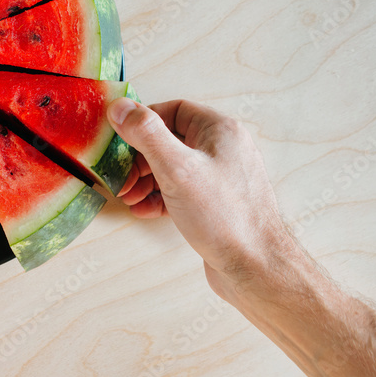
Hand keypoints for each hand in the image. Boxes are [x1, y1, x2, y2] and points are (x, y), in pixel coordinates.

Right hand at [106, 98, 289, 288]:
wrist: (255, 268)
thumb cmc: (223, 216)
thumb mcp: (176, 169)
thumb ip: (147, 135)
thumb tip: (120, 107)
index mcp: (220, 131)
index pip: (174, 110)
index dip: (143, 123)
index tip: (119, 137)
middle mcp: (223, 149)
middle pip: (170, 140)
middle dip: (140, 158)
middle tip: (120, 176)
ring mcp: (221, 177)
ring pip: (173, 167)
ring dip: (146, 179)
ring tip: (128, 196)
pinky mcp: (216, 203)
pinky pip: (181, 191)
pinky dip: (159, 197)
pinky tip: (142, 210)